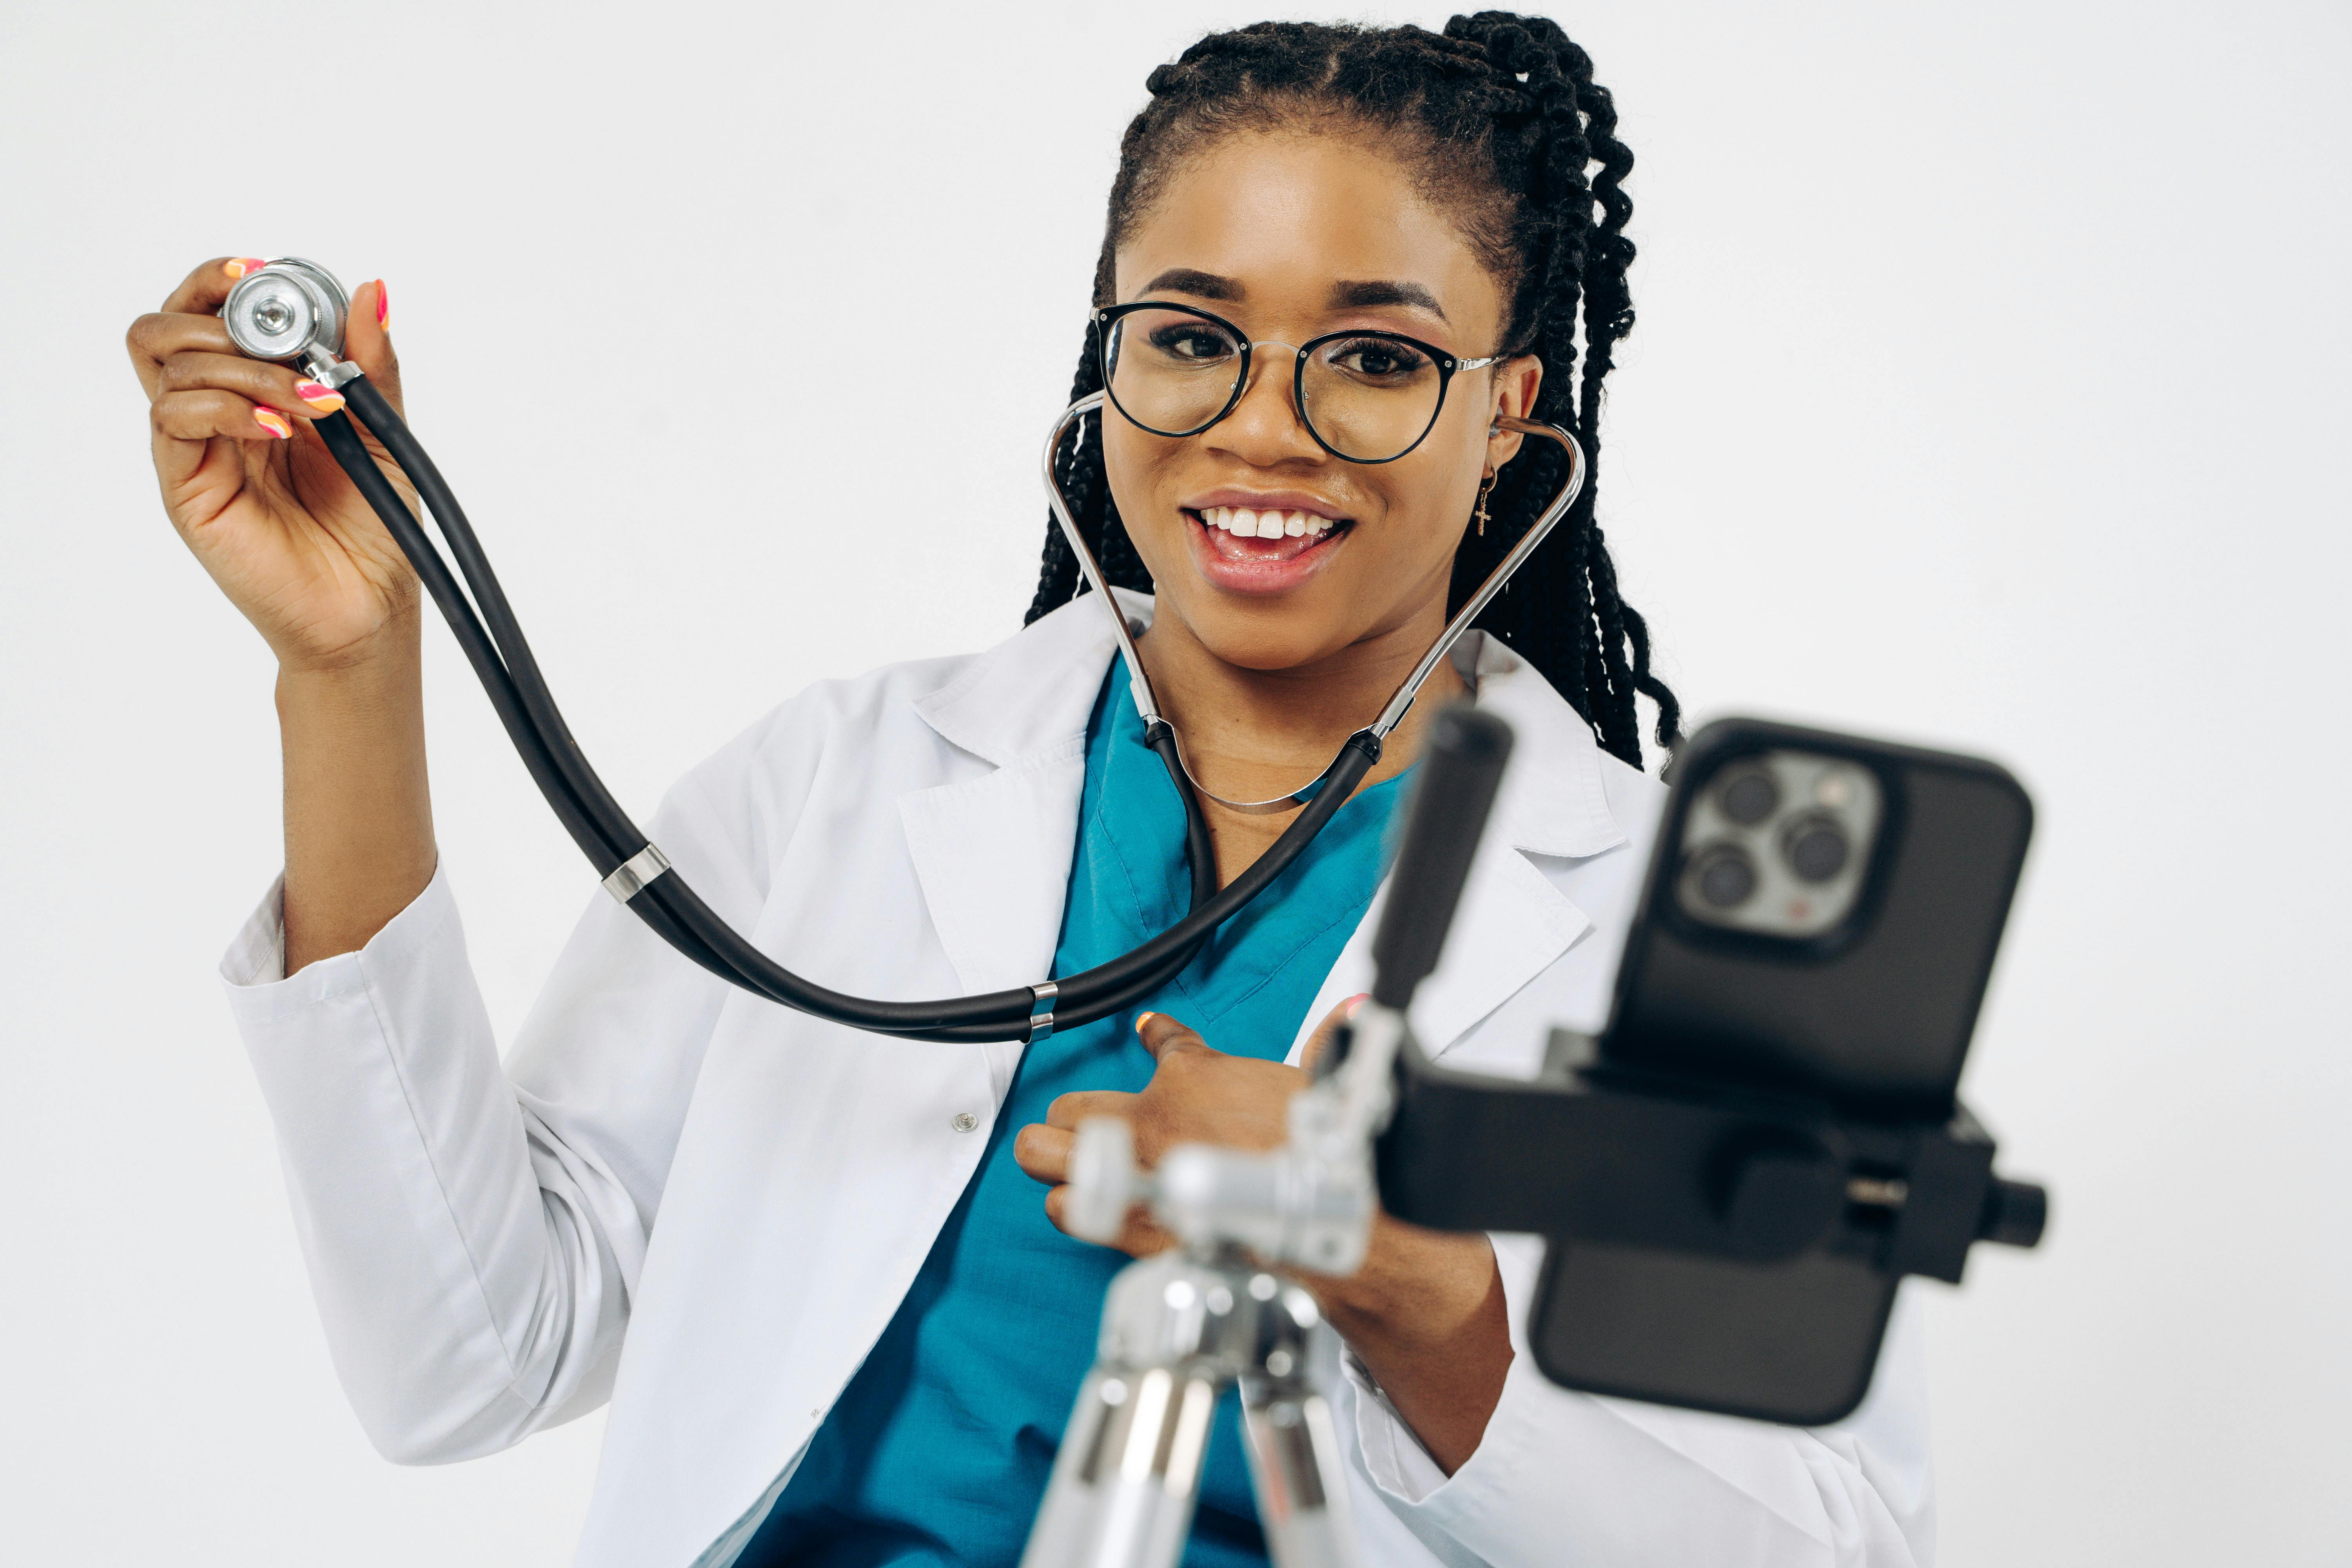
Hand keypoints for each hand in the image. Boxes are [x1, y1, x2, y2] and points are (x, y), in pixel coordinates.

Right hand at [127, 259, 417, 672]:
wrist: (369, 606)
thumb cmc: (374, 524)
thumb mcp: (382, 430)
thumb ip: (371, 364)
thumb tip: (371, 289)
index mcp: (255, 389)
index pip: (206, 310)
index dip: (223, 279)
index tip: (264, 272)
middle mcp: (216, 412)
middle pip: (165, 326)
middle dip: (216, 308)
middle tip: (284, 340)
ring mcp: (197, 448)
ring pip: (167, 362)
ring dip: (244, 365)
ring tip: (308, 402)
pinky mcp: (187, 486)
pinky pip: (173, 418)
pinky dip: (226, 407)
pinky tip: (278, 430)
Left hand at [1013, 998, 1513, 1473]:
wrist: (1309, 1225)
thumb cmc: (1316, 1157)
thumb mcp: (1323, 1085)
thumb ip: (1327, 1045)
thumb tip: (1352, 1010)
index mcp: (1194, 1075)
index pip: (1162, 1038)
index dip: (1155, 1033)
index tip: (1149, 1032)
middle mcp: (1149, 1115)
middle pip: (1072, 1106)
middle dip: (1070, 1118)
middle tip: (1080, 1128)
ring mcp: (1127, 1166)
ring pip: (1043, 1151)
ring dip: (1053, 1160)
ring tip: (1062, 1166)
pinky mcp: (1122, 1216)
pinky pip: (1063, 1205)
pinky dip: (1071, 1205)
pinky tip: (1084, 1204)